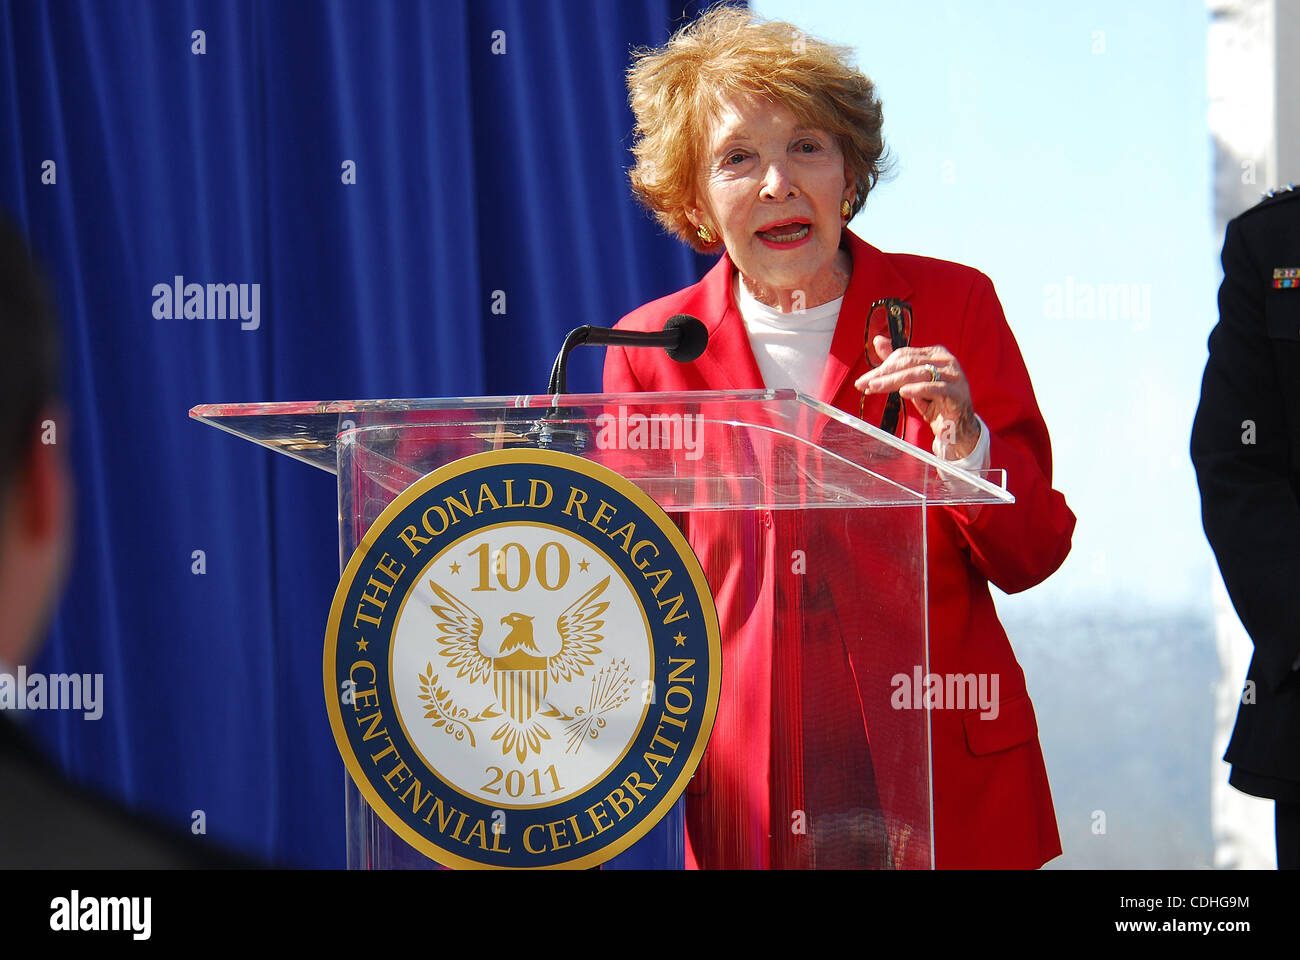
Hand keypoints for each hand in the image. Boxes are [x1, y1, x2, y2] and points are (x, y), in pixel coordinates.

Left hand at [855, 336, 979, 458]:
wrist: (956, 426)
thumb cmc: (935, 402)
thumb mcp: (912, 382)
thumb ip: (897, 363)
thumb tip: (878, 341)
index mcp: (934, 354)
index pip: (903, 355)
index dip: (882, 367)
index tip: (864, 381)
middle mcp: (945, 360)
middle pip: (908, 362)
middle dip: (883, 374)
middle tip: (864, 384)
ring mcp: (953, 375)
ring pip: (918, 373)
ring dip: (893, 381)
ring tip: (876, 388)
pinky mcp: (957, 392)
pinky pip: (935, 388)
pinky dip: (917, 389)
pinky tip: (903, 392)